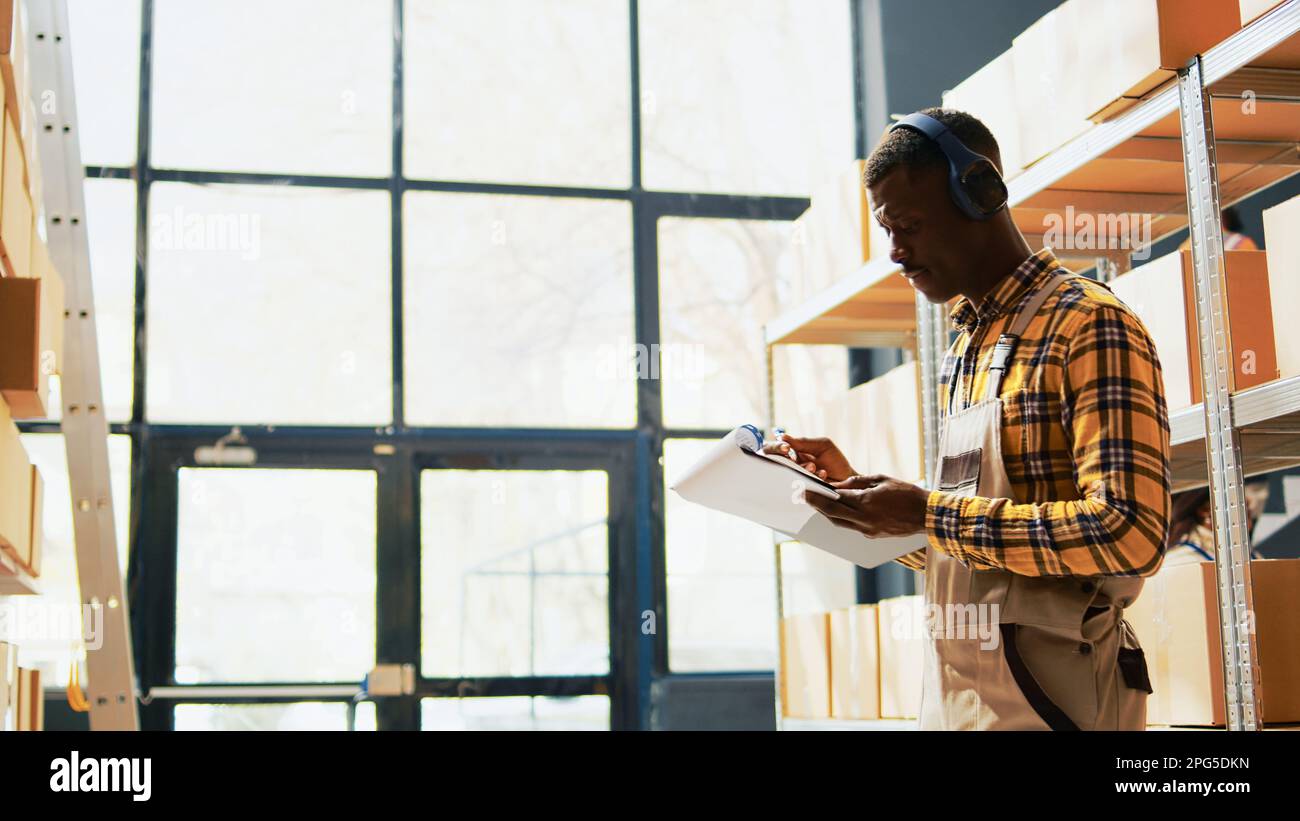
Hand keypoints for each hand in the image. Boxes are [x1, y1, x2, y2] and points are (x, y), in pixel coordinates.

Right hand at [760, 433, 855, 481]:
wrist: (848, 480)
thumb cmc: (835, 462)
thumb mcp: (822, 446)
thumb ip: (804, 442)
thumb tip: (783, 437)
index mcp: (794, 452)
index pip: (775, 447)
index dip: (776, 447)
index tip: (786, 448)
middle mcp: (792, 465)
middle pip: (775, 461)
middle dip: (785, 459)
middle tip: (794, 459)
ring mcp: (795, 477)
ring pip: (788, 472)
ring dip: (802, 468)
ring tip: (815, 467)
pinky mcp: (801, 489)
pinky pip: (798, 483)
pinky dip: (811, 476)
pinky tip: (822, 474)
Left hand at [803, 474, 928, 536]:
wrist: (925, 514)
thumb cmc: (906, 493)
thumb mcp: (881, 479)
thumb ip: (858, 482)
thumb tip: (839, 483)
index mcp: (866, 502)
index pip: (835, 498)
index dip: (819, 493)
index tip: (807, 488)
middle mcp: (864, 518)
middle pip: (832, 513)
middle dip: (815, 504)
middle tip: (803, 496)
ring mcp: (868, 529)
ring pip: (839, 523)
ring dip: (826, 514)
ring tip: (816, 504)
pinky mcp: (872, 535)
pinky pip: (851, 527)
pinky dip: (842, 519)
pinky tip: (837, 511)